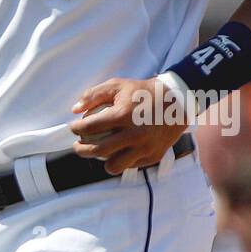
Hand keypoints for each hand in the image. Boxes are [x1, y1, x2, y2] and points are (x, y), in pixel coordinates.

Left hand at [69, 77, 186, 174]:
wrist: (177, 102)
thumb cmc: (142, 92)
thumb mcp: (117, 85)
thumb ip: (93, 95)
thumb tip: (74, 109)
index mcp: (123, 115)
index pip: (90, 128)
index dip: (76, 129)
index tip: (74, 128)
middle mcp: (134, 135)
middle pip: (98, 151)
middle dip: (81, 150)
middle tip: (77, 146)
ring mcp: (144, 148)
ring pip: (114, 166)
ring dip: (102, 161)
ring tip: (97, 152)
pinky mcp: (153, 157)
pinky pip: (131, 166)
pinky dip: (121, 160)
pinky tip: (116, 151)